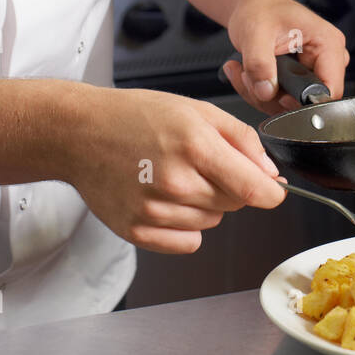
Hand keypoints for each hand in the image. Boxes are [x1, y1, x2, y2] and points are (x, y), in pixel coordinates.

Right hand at [62, 85, 284, 253]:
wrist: (81, 133)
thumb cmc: (137, 116)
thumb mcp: (197, 110)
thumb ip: (242, 140)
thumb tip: (270, 174)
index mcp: (194, 145)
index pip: (253, 189)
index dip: (271, 193)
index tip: (273, 190)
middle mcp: (175, 181)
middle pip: (234, 204)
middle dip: (229, 186)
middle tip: (200, 163)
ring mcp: (153, 210)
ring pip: (211, 223)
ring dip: (204, 205)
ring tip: (175, 177)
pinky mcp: (136, 231)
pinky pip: (187, 243)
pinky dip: (185, 227)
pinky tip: (165, 200)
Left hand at [222, 0, 348, 115]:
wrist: (252, 5)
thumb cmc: (260, 9)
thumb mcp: (255, 32)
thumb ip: (260, 63)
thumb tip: (266, 91)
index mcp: (328, 44)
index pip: (329, 91)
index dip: (302, 102)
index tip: (276, 95)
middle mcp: (327, 60)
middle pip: (307, 102)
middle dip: (272, 97)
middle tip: (249, 76)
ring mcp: (314, 71)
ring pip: (291, 105)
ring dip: (261, 95)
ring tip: (245, 71)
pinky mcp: (300, 79)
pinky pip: (281, 101)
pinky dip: (260, 92)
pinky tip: (246, 74)